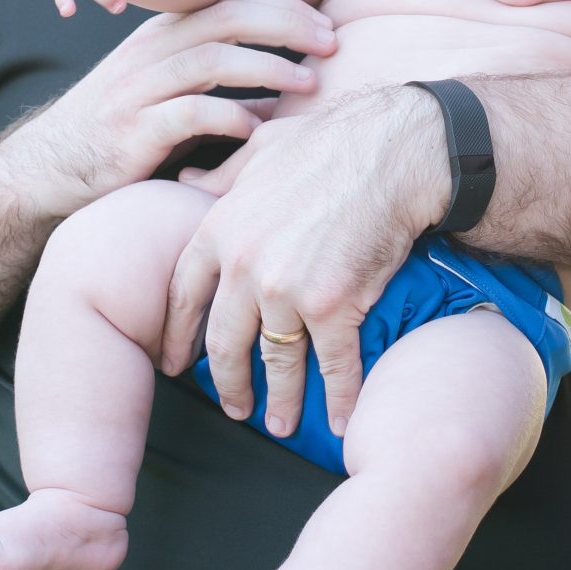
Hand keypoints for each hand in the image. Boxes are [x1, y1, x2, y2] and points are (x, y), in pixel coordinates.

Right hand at [1, 0, 336, 220]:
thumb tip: (278, 100)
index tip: (326, 25)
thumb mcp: (170, 99)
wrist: (49, 167)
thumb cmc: (121, 134)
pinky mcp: (133, 132)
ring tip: (310, 83)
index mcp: (163, 36)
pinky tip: (258, 129)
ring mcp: (139, 90)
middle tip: (332, 44)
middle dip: (287, 25)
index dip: (283, 6)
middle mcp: (150, 53)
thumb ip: (218, 92)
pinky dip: (229, 117)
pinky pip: (189, 113)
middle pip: (228, 18)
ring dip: (269, 68)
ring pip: (212, 60)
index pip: (230, 0)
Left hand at [160, 85, 449, 436]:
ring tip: (282, 425)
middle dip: (228, 383)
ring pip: (277, 362)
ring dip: (281, 401)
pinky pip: (334, 366)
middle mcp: (245, 267)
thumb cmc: (329, 144)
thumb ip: (222, 173)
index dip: (180, 335)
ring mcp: (287, 291)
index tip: (178, 364)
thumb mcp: (261, 150)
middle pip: (226, 342)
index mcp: (220, 229)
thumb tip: (188, 176)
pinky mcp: (334, 307)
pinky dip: (339, 399)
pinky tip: (340, 421)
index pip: (185, 295)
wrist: (392, 152)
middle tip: (235, 409)